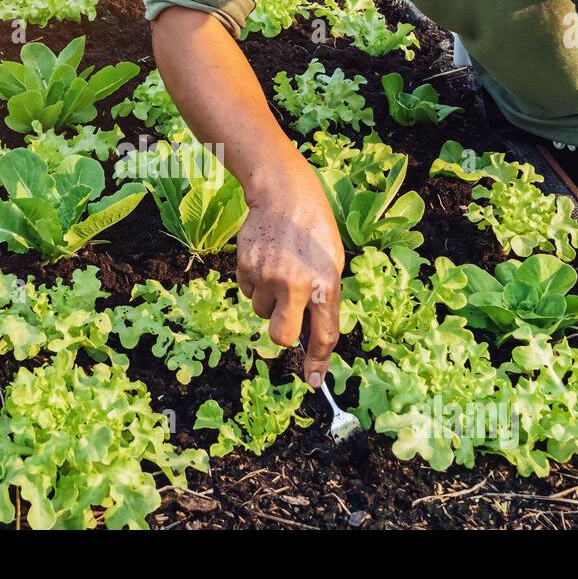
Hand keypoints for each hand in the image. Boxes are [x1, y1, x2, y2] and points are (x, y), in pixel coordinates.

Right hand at [235, 161, 343, 387]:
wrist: (284, 195)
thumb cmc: (314, 232)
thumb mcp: (331, 264)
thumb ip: (322, 300)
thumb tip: (310, 335)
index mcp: (325, 285)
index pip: (323, 335)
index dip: (318, 363)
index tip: (314, 382)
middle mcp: (296, 284)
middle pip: (281, 337)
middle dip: (283, 334)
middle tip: (287, 318)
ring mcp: (268, 276)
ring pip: (261, 311)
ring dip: (269, 301)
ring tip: (279, 271)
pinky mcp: (246, 267)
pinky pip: (247, 292)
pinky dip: (255, 284)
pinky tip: (266, 261)